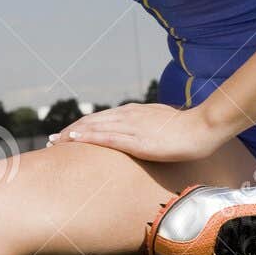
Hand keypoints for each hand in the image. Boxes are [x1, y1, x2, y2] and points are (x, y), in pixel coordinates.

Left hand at [47, 103, 228, 163]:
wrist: (203, 127)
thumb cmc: (189, 129)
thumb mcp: (164, 124)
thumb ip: (150, 128)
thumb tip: (146, 136)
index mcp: (135, 113)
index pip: (102, 119)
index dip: (83, 126)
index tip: (68, 135)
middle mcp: (128, 116)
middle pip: (92, 121)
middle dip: (70, 131)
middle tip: (52, 140)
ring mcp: (131, 126)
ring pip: (93, 127)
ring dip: (71, 134)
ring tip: (54, 142)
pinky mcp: (136, 139)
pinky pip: (105, 137)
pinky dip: (86, 137)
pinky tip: (72, 139)